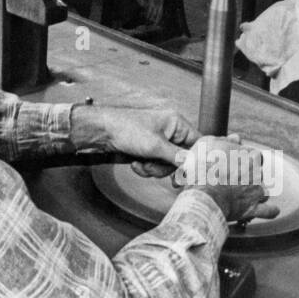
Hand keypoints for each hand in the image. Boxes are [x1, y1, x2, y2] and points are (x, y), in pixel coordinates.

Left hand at [74, 105, 197, 177]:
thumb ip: (178, 157)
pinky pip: (155, 165)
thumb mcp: (155, 146)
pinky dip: (146, 168)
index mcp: (176, 123)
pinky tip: (135, 163)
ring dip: (154, 169)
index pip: (197, 143)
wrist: (101, 132)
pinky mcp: (148, 149)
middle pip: (181, 159)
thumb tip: (195, 165)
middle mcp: (170, 131)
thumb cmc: (126, 129)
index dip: (195, 160)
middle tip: (153, 166)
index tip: (190, 174)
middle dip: (166, 167)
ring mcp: (159, 141)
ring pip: (167, 165)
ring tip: (141, 163)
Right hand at [178, 136, 279, 222]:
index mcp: (247, 158)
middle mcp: (255, 174)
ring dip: (258, 194)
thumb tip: (237, 137)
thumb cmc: (202, 170)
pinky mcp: (253, 209)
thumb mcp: (208, 146)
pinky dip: (271, 210)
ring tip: (246, 197)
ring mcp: (256, 192)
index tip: (238, 165)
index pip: (257, 157)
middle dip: (252, 178)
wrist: (203, 195)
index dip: (248, 161)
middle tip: (237, 183)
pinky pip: (270, 211)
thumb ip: (225, 140)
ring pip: (265, 191)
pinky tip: (272, 210)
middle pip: (260, 175)